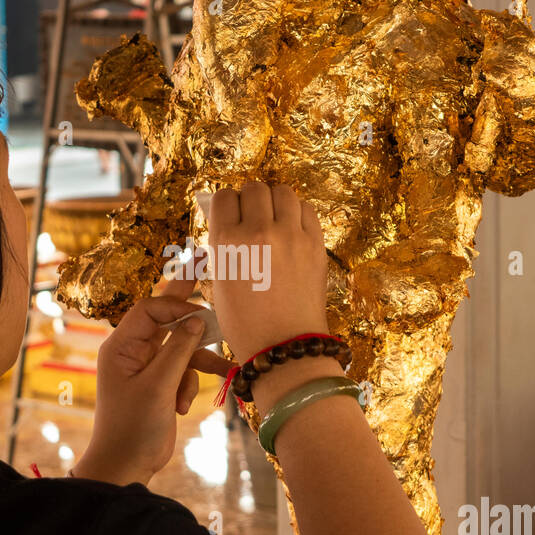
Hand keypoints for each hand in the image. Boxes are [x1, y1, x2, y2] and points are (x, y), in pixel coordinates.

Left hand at [72, 283, 232, 486]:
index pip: (150, 309)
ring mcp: (147, 367)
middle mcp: (133, 351)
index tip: (202, 314)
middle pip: (164, 317)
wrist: (126, 465)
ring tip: (220, 369)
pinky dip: (189, 385)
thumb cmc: (133, 427)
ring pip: (181, 348)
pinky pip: (183, 370)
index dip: (177, 306)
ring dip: (196, 363)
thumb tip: (198, 318)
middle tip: (202, 260)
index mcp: (121, 346)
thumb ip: (180, 350)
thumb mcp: (159, 386)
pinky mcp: (160, 384)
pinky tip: (182, 407)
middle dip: (186, 301)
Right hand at [208, 182, 330, 364]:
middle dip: (250, 200)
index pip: (224, 197)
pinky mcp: (315, 244)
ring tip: (274, 220)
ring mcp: (292, 235)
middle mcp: (260, 231)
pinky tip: (292, 230)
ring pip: (283, 192)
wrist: (284, 346)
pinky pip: (306, 209)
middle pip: (254, 188)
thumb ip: (223, 247)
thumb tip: (230, 222)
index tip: (230, 216)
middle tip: (252, 218)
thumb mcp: (219, 283)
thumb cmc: (245, 323)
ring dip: (275, 202)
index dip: (225, 205)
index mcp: (228, 241)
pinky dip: (297, 213)